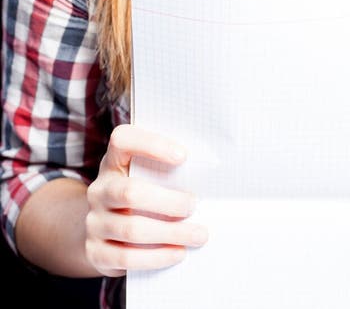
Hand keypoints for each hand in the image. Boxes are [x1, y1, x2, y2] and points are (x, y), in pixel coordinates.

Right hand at [86, 124, 207, 276]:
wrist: (106, 232)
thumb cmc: (142, 196)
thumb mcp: (148, 178)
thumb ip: (168, 173)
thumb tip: (207, 178)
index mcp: (114, 162)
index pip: (122, 140)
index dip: (151, 145)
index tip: (183, 156)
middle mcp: (100, 189)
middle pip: (130, 192)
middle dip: (168, 201)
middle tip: (194, 205)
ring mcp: (94, 221)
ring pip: (131, 229)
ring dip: (170, 233)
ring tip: (198, 235)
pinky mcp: (96, 252)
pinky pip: (126, 257)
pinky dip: (156, 257)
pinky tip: (178, 252)